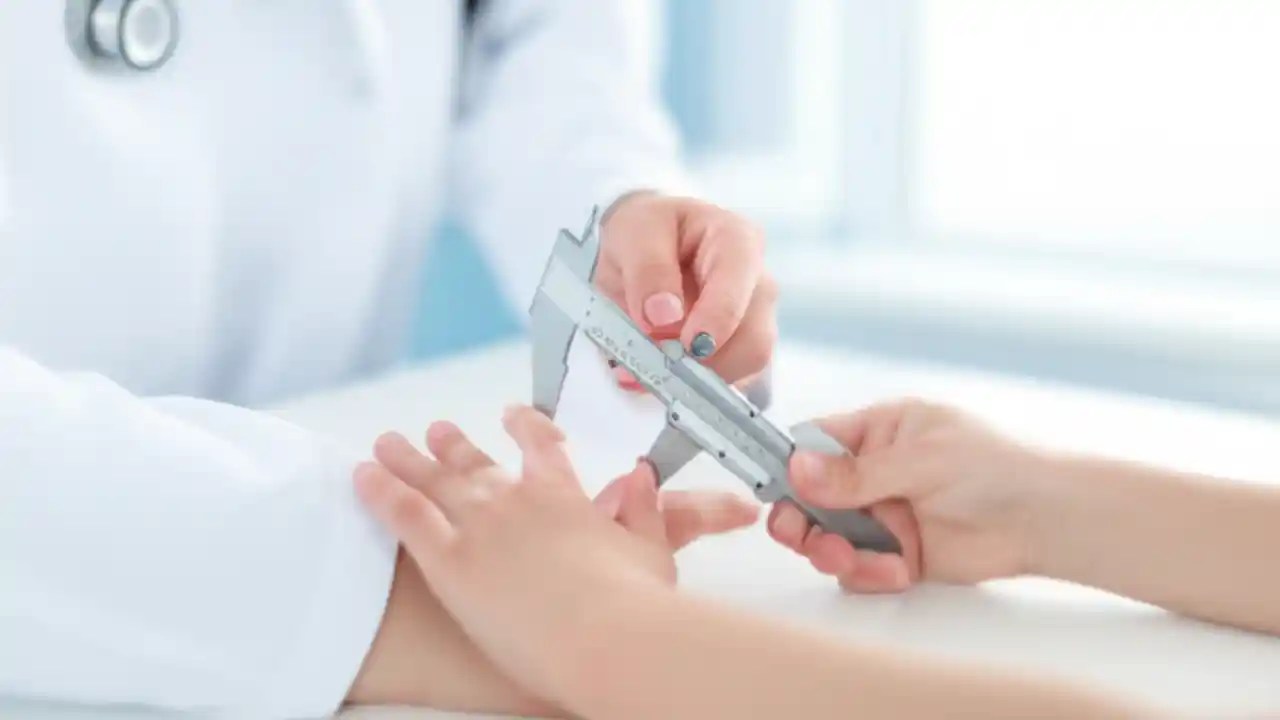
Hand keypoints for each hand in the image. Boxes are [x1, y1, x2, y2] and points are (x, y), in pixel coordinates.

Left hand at [353, 407, 757, 704]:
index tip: (513, 415)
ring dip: (408, 459)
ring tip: (387, 443)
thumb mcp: (652, 551)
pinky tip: (363, 475)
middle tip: (436, 430)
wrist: (607, 637)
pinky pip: (406, 516)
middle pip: (475, 463)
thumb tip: (641, 475)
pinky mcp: (449, 563)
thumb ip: (644, 511)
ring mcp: (479, 527)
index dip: (525, 426)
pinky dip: (381, 492)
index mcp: (564, 496)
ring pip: (433, 482)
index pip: (540, 447)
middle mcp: (516, 501)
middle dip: (453, 445)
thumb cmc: (637, 605)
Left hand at [596, 192, 775, 388]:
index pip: (742, 282)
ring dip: (696, 379)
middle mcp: (756, 283)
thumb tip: (664, 317)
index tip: (690, 344)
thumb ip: (648, 270)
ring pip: (744, 367)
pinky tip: (655, 377)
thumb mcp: (633, 234)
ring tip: (647, 373)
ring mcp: (752, 321)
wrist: (640, 248)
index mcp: (736, 240)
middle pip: (755, 337)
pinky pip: (725, 382)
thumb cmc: (644, 231)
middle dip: (707, 361)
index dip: (719, 318)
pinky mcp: (737, 352)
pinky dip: (690, 388)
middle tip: (658, 366)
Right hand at [768, 399, 1047, 592]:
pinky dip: (870, 575)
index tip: (774, 488)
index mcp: (877, 432)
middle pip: (809, 498)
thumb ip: (857, 473)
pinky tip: (899, 570)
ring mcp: (884, 514)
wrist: (1046, 521)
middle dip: (801, 521)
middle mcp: (873, 472)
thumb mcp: (921, 459)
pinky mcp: (897, 553)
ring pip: (829, 538)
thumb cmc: (998, 467)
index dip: (788, 465)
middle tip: (802, 536)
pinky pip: (859, 569)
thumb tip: (798, 469)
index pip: (813, 442)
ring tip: (856, 559)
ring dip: (835, 553)